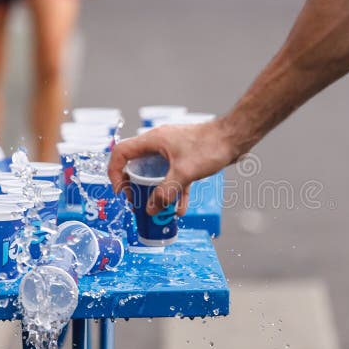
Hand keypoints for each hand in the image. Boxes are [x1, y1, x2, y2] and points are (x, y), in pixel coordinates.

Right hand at [108, 121, 236, 215]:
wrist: (234, 138)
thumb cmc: (209, 147)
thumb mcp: (184, 173)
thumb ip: (166, 192)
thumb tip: (151, 209)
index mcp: (152, 141)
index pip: (121, 153)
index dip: (115, 172)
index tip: (121, 191)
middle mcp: (158, 145)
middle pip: (136, 166)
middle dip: (136, 187)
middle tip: (138, 203)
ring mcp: (171, 152)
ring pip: (155, 174)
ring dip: (155, 192)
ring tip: (157, 211)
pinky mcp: (184, 159)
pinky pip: (172, 177)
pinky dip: (173, 192)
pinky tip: (179, 210)